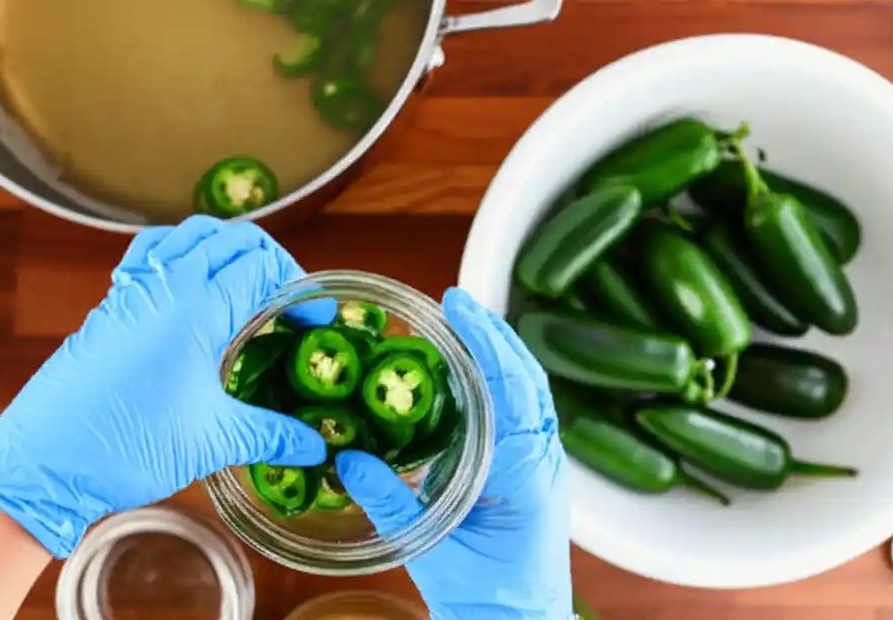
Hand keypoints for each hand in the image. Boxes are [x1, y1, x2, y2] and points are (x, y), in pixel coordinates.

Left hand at [0, 217, 326, 556]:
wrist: (44, 461)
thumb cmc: (128, 446)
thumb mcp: (212, 441)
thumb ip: (271, 435)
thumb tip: (314, 444)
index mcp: (198, 306)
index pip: (265, 265)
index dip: (300, 287)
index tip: (316, 321)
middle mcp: (167, 284)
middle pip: (232, 237)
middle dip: (270, 259)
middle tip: (288, 300)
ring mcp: (134, 289)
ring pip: (190, 235)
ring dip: (225, 248)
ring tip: (246, 284)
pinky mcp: (111, 304)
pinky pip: (153, 253)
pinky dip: (182, 254)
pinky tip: (189, 290)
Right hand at [337, 288, 572, 618]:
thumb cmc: (484, 596)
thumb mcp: (429, 547)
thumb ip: (390, 501)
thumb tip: (348, 459)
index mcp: (526, 472)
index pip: (513, 389)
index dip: (486, 342)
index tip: (458, 306)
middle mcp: (544, 460)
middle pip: (527, 377)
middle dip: (493, 334)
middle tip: (455, 302)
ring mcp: (544, 463)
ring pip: (529, 391)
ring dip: (500, 352)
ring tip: (464, 323)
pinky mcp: (534, 470)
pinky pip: (524, 411)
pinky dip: (501, 380)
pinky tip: (474, 371)